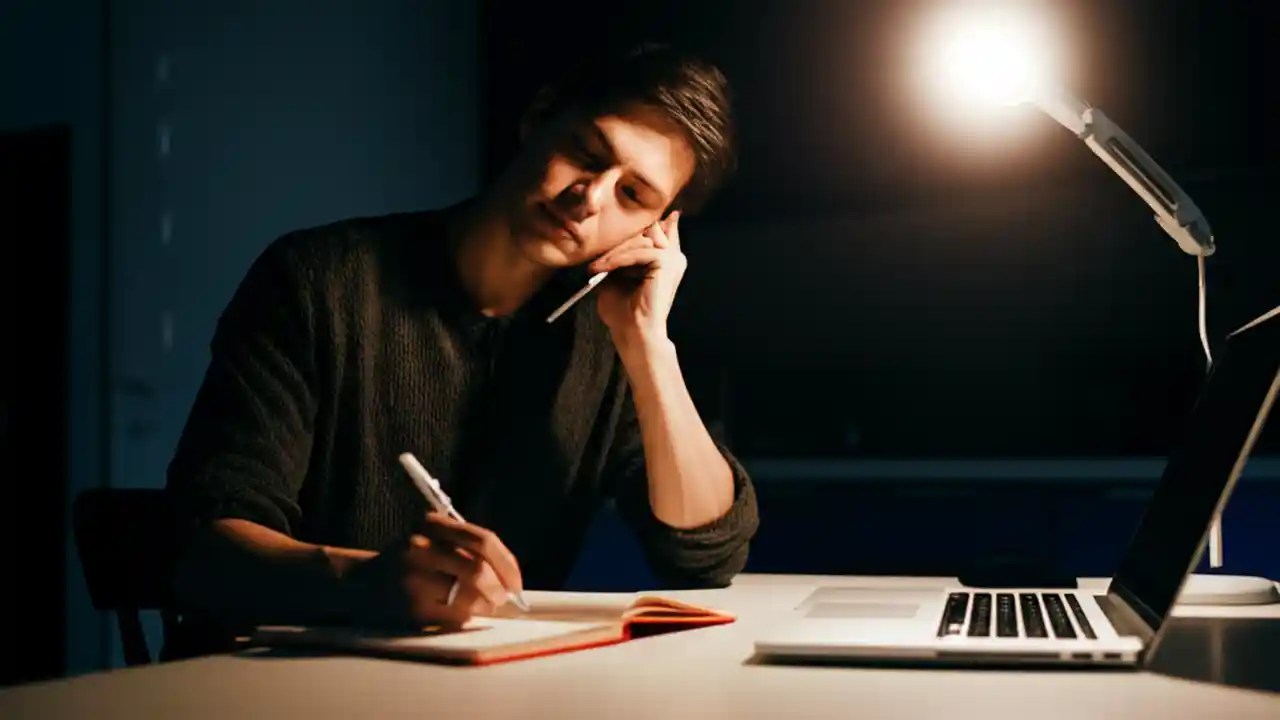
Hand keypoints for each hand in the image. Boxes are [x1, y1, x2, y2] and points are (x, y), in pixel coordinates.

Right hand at [342, 513, 523, 627]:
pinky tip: (459, 613)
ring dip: (483, 604)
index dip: (508, 564)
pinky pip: (453, 615)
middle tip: (504, 599)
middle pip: (478, 569)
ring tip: (482, 606)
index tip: (516, 582)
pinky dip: (465, 616)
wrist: (360, 583)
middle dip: (499, 588)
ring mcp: (413, 577)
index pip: (484, 541)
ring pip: (468, 594)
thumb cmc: (408, 562)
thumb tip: (510, 579)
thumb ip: (468, 549)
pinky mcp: (410, 606)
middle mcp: (420, 546)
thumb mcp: (433, 540)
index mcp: (432, 524)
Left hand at [589, 211, 685, 345]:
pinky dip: (618, 260)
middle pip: (643, 231)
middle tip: (597, 263)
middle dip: (617, 245)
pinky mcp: (667, 262)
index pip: (656, 229)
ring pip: (639, 240)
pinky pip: (638, 251)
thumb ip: (619, 256)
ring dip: (614, 254)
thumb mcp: (616, 276)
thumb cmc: (623, 311)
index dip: (638, 227)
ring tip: (596, 268)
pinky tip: (603, 269)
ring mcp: (673, 258)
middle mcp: (673, 255)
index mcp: (665, 258)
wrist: (632, 332)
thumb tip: (611, 239)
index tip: (613, 236)